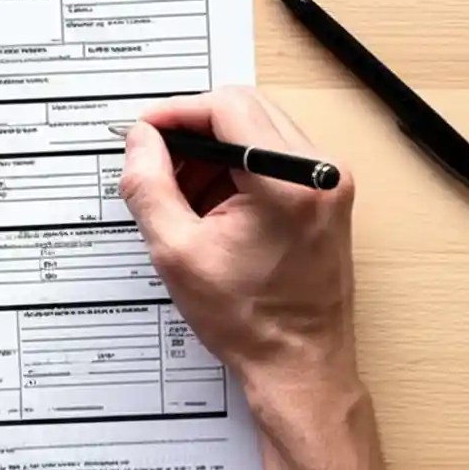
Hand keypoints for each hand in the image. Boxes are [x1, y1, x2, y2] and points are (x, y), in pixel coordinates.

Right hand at [118, 87, 359, 414]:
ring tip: (185, 199)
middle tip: (158, 164)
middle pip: (244, 110)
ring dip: (213, 153)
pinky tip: (212, 209)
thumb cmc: (251, 322)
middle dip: (193, 133)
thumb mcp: (176, 252)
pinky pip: (273, 156)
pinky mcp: (326, 194)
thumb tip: (140, 141)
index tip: (145, 131)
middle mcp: (319, 173)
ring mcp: (328, 182)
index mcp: (288, 182)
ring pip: (257, 130)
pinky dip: (236, 170)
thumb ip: (149, 185)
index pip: (226, 106)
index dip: (176, 113)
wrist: (298, 363)